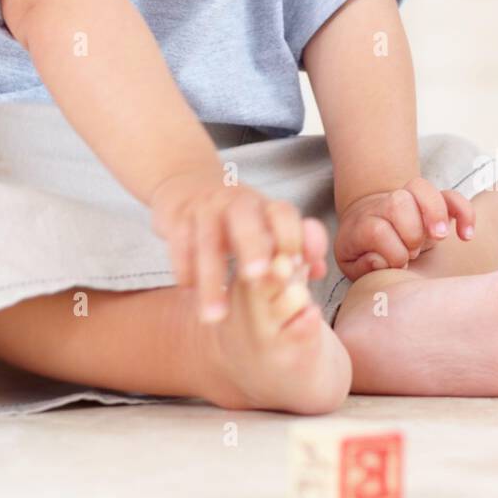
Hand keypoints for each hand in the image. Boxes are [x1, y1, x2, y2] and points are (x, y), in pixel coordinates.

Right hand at [149, 170, 328, 322]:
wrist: (186, 180)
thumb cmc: (236, 215)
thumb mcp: (265, 222)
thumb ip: (294, 246)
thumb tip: (320, 271)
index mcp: (262, 205)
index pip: (283, 213)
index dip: (293, 236)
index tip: (297, 267)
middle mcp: (235, 202)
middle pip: (245, 220)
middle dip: (252, 247)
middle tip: (257, 279)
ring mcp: (204, 208)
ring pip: (207, 241)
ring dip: (211, 279)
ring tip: (216, 317)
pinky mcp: (177, 217)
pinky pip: (179, 243)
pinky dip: (184, 268)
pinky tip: (188, 292)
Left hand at [333, 177, 475, 281]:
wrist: (368, 223)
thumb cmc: (362, 251)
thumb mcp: (352, 264)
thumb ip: (361, 266)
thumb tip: (379, 261)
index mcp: (364, 223)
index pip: (377, 230)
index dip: (391, 252)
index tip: (396, 265)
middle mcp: (386, 206)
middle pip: (398, 202)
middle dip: (411, 232)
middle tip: (413, 252)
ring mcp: (410, 201)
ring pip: (421, 187)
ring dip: (435, 212)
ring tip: (440, 237)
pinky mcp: (433, 204)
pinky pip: (451, 196)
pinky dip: (463, 211)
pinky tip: (466, 236)